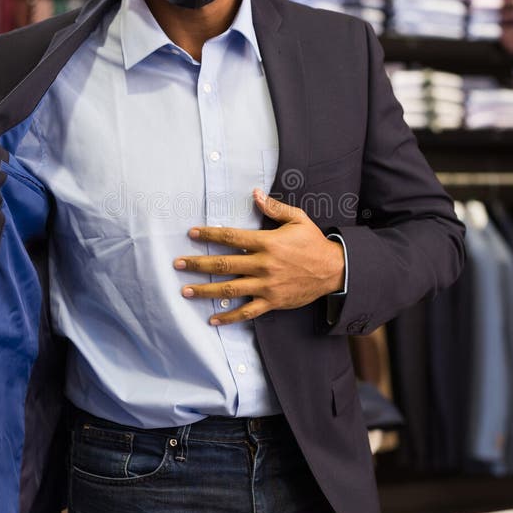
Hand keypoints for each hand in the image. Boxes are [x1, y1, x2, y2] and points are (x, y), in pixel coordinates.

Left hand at [173, 188, 344, 324]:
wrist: (334, 270)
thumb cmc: (314, 243)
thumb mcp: (298, 219)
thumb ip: (274, 208)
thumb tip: (255, 193)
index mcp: (267, 242)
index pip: (231, 238)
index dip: (209, 235)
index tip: (192, 233)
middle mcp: (264, 265)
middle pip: (223, 265)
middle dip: (198, 264)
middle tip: (178, 264)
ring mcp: (266, 285)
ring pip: (230, 289)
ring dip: (205, 291)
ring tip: (186, 291)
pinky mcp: (272, 302)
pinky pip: (247, 312)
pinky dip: (229, 317)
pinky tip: (213, 319)